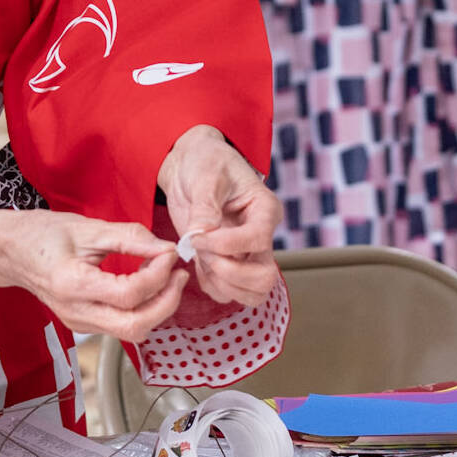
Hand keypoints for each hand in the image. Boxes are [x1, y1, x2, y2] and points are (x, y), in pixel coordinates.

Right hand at [0, 207, 186, 342]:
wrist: (10, 252)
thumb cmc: (43, 233)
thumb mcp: (86, 227)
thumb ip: (128, 237)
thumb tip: (165, 248)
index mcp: (73, 285)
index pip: (129, 293)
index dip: (158, 274)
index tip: (169, 252)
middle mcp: (76, 312)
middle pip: (135, 326)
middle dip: (167, 303)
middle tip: (180, 275)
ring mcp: (79, 324)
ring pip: (131, 333)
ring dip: (158, 309)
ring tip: (168, 279)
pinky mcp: (84, 324)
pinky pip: (122, 327)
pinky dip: (143, 310)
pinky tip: (147, 286)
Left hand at [158, 125, 281, 305]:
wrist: (191, 167)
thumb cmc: (204, 163)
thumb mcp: (205, 175)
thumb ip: (205, 207)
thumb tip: (200, 237)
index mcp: (265, 210)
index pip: (257, 239)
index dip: (225, 244)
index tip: (196, 236)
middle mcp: (261, 236)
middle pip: (264, 276)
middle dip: (229, 272)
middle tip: (202, 253)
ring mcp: (247, 254)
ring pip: (252, 292)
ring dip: (221, 283)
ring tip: (199, 258)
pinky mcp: (230, 263)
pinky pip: (229, 292)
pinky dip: (212, 286)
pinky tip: (197, 264)